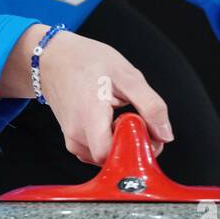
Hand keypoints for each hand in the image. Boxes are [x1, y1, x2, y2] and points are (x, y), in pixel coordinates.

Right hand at [34, 28, 174, 164]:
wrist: (53, 58)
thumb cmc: (87, 61)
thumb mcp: (127, 75)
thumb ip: (150, 105)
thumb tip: (165, 135)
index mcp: (89, 115)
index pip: (110, 154)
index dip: (133, 147)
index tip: (143, 129)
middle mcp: (76, 132)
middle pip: (111, 159)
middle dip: (131, 146)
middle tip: (139, 122)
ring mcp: (72, 139)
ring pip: (105, 159)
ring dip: (120, 144)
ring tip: (122, 117)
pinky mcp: (71, 141)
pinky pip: (96, 154)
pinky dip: (108, 143)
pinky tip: (110, 123)